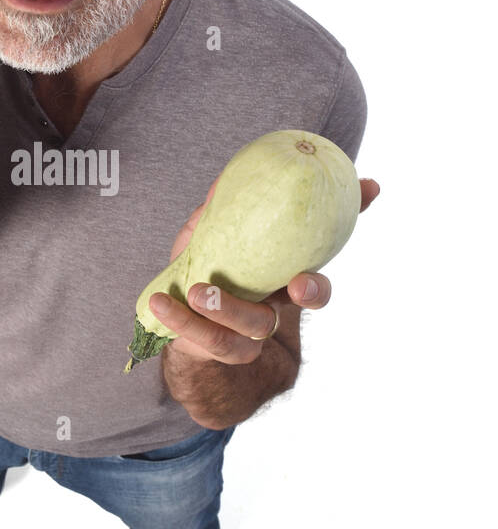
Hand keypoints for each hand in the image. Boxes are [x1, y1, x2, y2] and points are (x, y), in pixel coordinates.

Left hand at [150, 177, 380, 367]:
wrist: (181, 327)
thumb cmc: (204, 272)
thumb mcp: (211, 234)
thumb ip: (221, 210)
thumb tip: (225, 178)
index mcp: (284, 265)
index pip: (326, 237)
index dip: (354, 214)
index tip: (370, 187)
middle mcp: (280, 298)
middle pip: (314, 295)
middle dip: (314, 290)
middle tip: (299, 285)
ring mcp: (257, 328)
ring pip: (256, 324)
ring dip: (227, 307)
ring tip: (197, 292)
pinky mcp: (227, 350)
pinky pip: (209, 340)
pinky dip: (182, 321)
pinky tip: (158, 303)